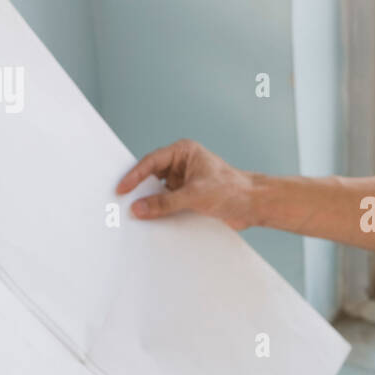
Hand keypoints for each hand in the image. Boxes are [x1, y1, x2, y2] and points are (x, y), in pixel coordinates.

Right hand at [115, 138, 257, 229]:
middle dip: (139, 189)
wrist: (254, 205)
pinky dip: (161, 211)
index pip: (151, 162)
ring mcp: (185, 181)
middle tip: (121, 201)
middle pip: (152, 176)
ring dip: (150, 202)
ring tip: (134, 214)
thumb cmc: (232, 190)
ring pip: (159, 191)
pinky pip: (168, 204)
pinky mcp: (189, 197)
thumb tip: (139, 208)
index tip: (121, 189)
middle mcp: (182, 165)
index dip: (134, 176)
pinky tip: (152, 221)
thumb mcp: (195, 196)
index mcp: (184, 152)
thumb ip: (165, 203)